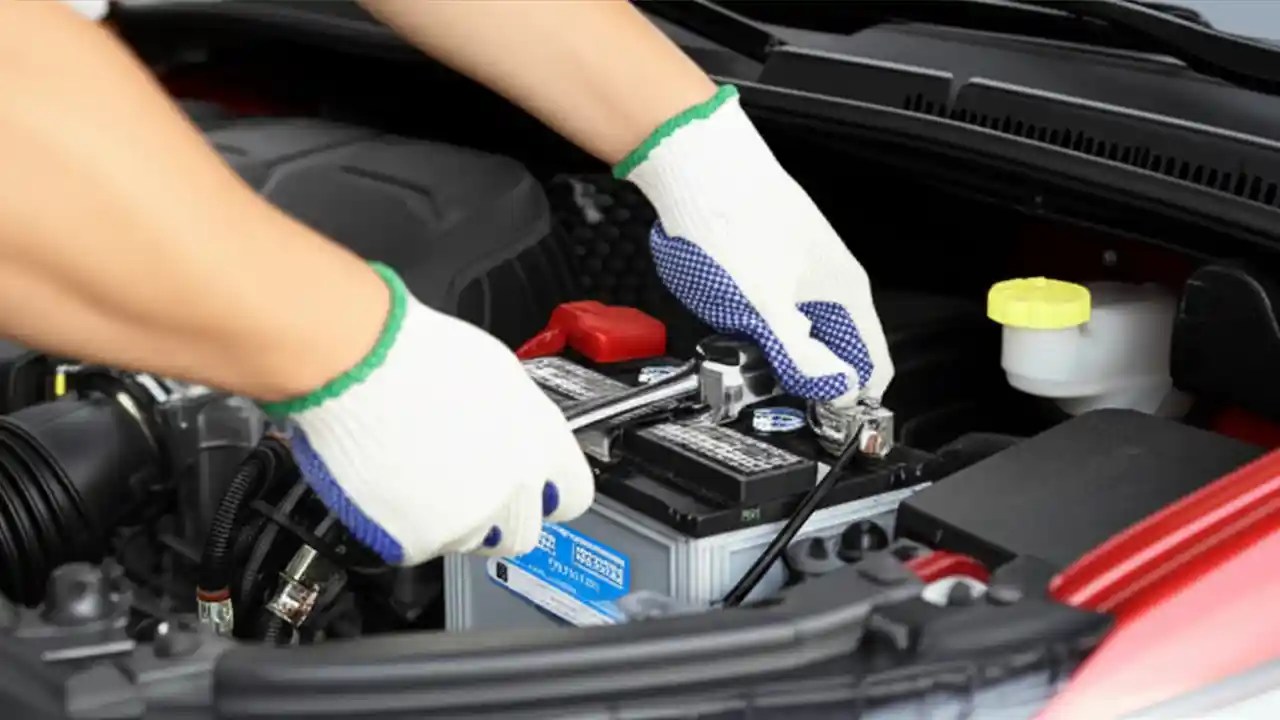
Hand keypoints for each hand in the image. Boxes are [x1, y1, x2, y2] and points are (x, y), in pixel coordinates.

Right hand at [263, 263, 593, 565]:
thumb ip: (520, 423)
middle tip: (462, 486)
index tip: (533, 492)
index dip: (548, 495)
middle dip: (498, 517)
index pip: (574, 496)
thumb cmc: (418, 353)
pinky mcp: (420, 540)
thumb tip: (516, 439)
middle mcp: (515, 487)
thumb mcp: (497, 375)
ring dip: (450, 521)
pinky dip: (403, 528)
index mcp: (542, 442)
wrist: (359, 364)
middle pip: (522, 532)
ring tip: (416, 473)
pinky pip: (418, 549)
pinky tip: (390, 485)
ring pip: (469, 542)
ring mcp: (469, 518)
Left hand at [618, 86, 893, 405]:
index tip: (827, 424)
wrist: (692, 158)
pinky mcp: (762, 255)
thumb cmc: (732, 217)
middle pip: (835, 349)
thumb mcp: (765, 306)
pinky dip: (755, 323)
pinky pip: (771, 306)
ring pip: (801, 328)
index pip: (875, 364)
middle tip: (774, 392)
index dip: (854, 400)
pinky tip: (726, 319)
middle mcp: (827, 276)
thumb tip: (833, 389)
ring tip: (745, 352)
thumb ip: (799, 356)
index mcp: (844, 290)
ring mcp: (795, 264)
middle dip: (809, 377)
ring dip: (778, 351)